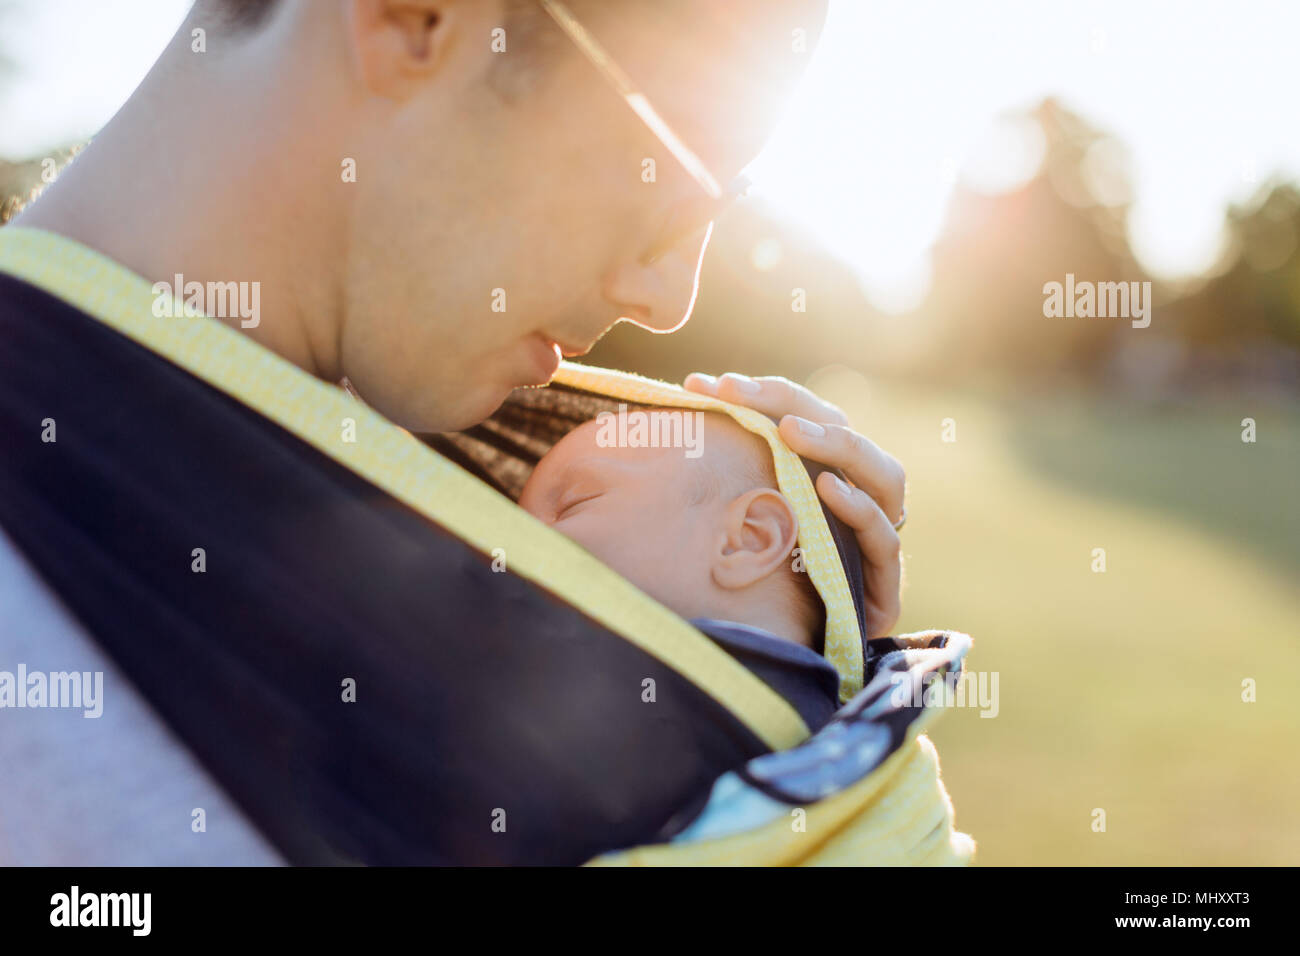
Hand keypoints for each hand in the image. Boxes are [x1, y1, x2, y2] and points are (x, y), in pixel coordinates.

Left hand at [684, 372, 904, 637]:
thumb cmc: (729, 590)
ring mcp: (874, 545)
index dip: (764, 393)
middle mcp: (855, 504)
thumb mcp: (709, 523)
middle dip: (797, 407)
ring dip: (839, 447)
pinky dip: (860, 511)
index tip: (705, 384)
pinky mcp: (881, 591)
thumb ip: (706, 476)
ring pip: (885, 477)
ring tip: (790, 432)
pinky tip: (826, 491)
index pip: (806, 418)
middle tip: (741, 395)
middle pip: (847, 436)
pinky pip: (884, 541)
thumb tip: (668, 412)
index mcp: (820, 480)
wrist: (761, 672)